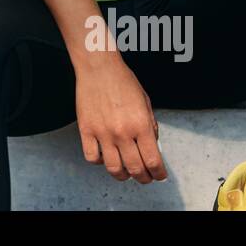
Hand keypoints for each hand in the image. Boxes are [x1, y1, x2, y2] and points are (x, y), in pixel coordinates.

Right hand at [75, 57, 167, 183]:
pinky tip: (104, 156)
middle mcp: (123, 132)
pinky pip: (92, 157)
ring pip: (114, 168)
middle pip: (135, 169)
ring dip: (123, 175)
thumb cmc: (122, 81)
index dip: (158, 173)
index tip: (159, 175)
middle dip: (144, 178)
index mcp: (141, 125)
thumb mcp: (146, 102)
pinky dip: (99, 162)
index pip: (153, 161)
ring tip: (125, 173)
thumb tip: (152, 147)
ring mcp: (103, 133)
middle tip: (145, 178)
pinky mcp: (86, 130)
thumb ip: (150, 126)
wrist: (99, 67)